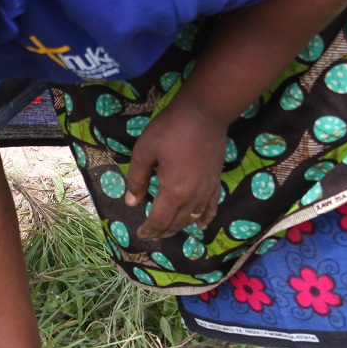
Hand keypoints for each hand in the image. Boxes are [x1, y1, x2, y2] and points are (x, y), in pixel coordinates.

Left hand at [124, 99, 225, 240]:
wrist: (205, 112)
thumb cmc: (171, 128)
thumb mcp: (144, 151)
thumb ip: (137, 179)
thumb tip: (131, 202)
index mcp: (173, 191)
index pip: (159, 220)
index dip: (149, 230)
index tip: (141, 234)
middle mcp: (192, 196)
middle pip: (176, 223)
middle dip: (162, 232)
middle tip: (151, 235)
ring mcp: (206, 189)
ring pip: (192, 218)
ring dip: (179, 227)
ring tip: (167, 230)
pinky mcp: (215, 181)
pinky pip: (211, 206)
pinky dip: (205, 218)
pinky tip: (201, 225)